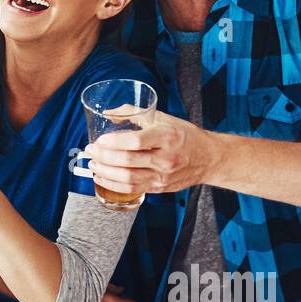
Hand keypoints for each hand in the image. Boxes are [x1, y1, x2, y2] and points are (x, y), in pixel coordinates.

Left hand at [84, 111, 220, 194]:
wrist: (209, 158)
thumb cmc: (185, 135)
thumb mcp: (164, 118)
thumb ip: (135, 113)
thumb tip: (109, 112)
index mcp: (167, 137)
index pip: (136, 141)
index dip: (113, 142)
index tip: (100, 140)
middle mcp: (166, 158)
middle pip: (128, 161)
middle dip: (104, 156)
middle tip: (91, 150)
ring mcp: (163, 176)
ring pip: (128, 178)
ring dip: (105, 172)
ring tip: (93, 163)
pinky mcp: (159, 188)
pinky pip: (132, 189)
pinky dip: (113, 184)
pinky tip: (102, 177)